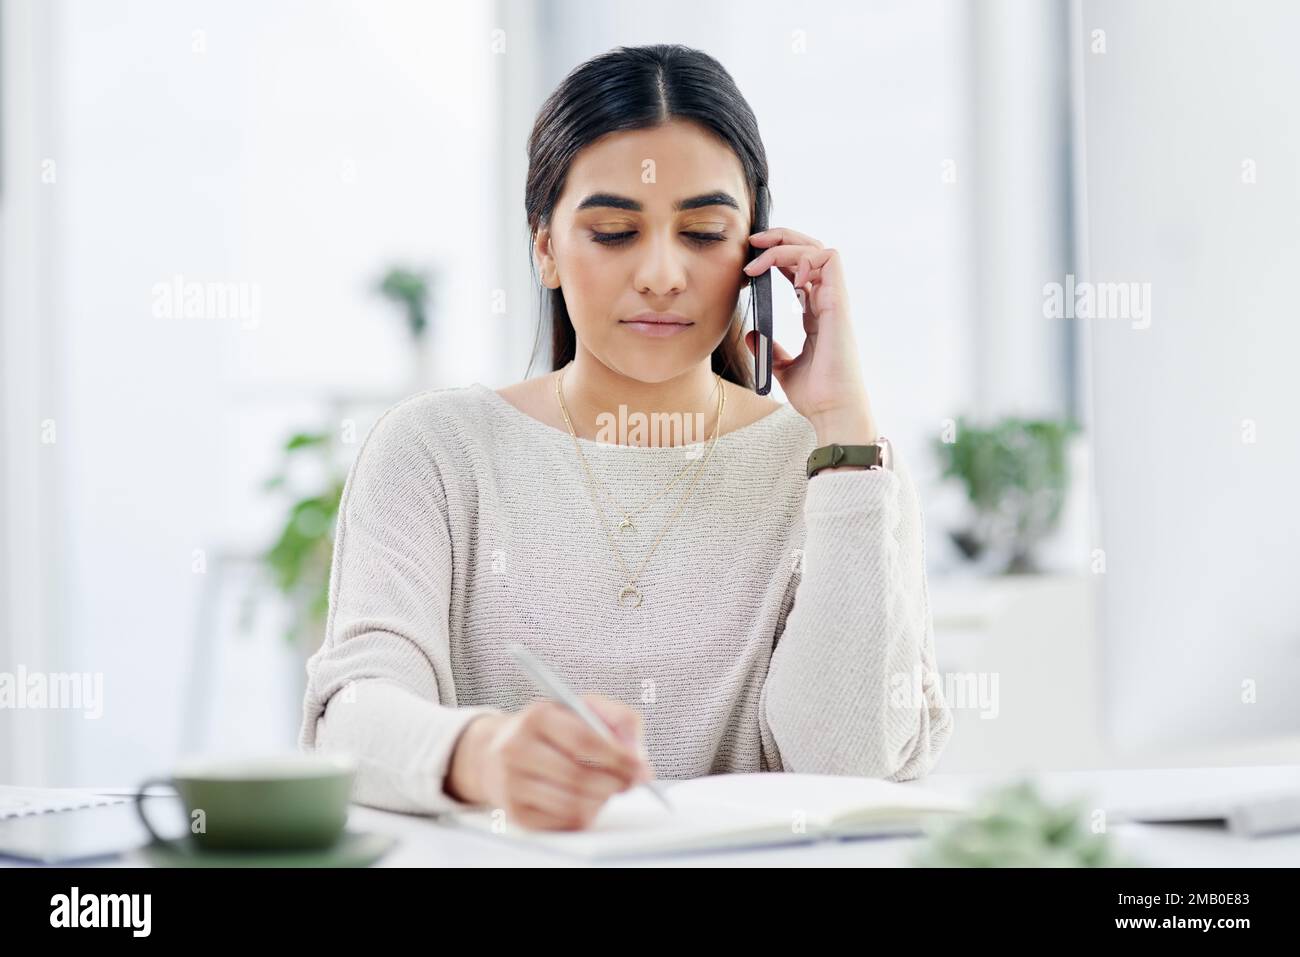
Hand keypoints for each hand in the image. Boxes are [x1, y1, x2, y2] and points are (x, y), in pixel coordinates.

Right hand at [444, 694, 653, 830]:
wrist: (498, 751)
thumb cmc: (551, 729)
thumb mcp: (582, 708)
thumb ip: (618, 719)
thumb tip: (636, 753)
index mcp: (536, 717)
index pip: (583, 740)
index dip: (617, 756)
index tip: (641, 766)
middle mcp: (517, 749)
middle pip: (578, 776)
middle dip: (615, 782)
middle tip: (635, 782)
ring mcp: (512, 784)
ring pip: (572, 804)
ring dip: (602, 800)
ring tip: (611, 789)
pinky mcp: (516, 813)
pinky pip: (562, 822)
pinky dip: (585, 814)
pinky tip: (589, 800)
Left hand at [742, 227, 877, 442]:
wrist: (832, 412)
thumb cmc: (816, 395)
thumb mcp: (782, 368)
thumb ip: (769, 349)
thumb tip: (750, 333)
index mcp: (816, 314)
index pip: (801, 270)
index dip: (778, 257)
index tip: (750, 262)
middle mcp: (827, 303)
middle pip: (811, 251)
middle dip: (782, 238)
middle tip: (753, 241)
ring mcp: (834, 301)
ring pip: (819, 250)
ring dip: (787, 245)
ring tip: (759, 259)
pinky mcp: (838, 305)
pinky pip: (829, 260)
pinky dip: (805, 256)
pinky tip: (785, 271)